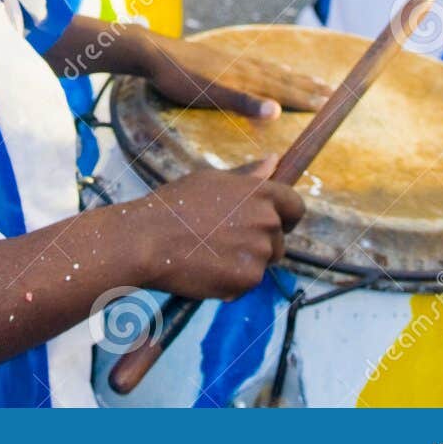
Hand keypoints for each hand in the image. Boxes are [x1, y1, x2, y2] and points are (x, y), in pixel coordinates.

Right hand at [126, 160, 304, 299]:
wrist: (147, 240)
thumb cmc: (174, 205)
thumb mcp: (210, 180)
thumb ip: (248, 176)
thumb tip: (274, 161)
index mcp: (259, 194)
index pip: (295, 206)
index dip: (286, 216)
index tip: (274, 222)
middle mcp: (266, 222)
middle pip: (279, 238)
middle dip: (260, 242)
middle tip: (224, 240)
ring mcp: (259, 253)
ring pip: (263, 262)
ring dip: (245, 262)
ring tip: (209, 254)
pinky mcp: (248, 280)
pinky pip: (247, 282)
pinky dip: (231, 280)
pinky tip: (205, 269)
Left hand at [138, 31, 330, 117]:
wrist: (154, 54)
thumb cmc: (180, 79)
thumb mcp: (211, 95)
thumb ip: (244, 104)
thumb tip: (278, 111)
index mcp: (246, 78)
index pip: (284, 90)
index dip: (307, 98)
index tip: (331, 103)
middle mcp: (245, 67)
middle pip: (284, 79)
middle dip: (308, 87)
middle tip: (333, 91)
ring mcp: (234, 61)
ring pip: (272, 71)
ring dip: (294, 78)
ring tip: (312, 80)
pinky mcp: (223, 59)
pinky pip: (257, 65)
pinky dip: (272, 70)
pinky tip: (269, 70)